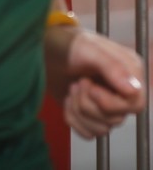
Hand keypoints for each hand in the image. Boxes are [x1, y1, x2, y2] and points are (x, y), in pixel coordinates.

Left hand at [46, 24, 145, 138]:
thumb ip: (112, 67)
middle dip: (89, 103)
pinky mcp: (90, 114)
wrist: (43, 49)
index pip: (136, 105)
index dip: (111, 103)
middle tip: (77, 82)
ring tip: (72, 87)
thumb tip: (134, 90)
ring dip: (79, 110)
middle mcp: (122, 92)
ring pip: (103, 129)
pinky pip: (89, 133)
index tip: (90, 87)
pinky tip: (67, 100)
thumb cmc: (66, 44)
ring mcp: (106, 105)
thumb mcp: (88, 49)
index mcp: (130, 73)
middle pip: (117, 119)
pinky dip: (73, 119)